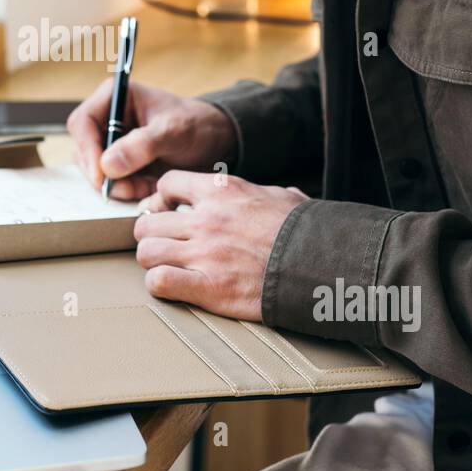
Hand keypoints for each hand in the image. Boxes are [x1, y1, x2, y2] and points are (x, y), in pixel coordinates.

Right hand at [67, 79, 235, 199]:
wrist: (214, 142)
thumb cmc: (196, 126)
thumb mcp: (173, 132)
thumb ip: (142, 145)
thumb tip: (107, 165)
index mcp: (115, 96)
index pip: (82, 122)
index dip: (87, 150)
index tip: (102, 175)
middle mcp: (107, 117)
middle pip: (83, 150)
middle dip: (104, 174)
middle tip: (130, 189)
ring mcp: (111, 140)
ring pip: (94, 169)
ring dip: (117, 185)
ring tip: (147, 187)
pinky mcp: (119, 161)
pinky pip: (109, 181)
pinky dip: (125, 190)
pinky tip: (148, 188)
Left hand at [134, 170, 308, 320]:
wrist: (324, 264)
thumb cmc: (308, 232)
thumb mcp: (284, 198)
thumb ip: (263, 193)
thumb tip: (274, 194)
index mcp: (222, 191)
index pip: (167, 183)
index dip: (162, 199)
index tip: (169, 212)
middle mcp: (207, 219)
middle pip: (147, 222)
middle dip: (151, 235)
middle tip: (164, 245)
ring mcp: (205, 253)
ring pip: (146, 251)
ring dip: (153, 261)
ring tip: (168, 267)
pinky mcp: (208, 287)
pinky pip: (159, 282)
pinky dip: (160, 285)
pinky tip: (174, 285)